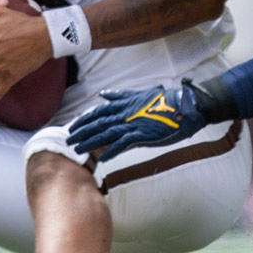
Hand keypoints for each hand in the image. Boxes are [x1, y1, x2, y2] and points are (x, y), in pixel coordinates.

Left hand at [67, 84, 204, 160]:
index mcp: (124, 104)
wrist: (184, 107)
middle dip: (81, 132)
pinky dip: (113, 150)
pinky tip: (103, 158)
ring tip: (78, 150)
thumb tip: (103, 94)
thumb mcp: (139, 94)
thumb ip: (120, 96)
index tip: (71, 127)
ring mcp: (133, 124)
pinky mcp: (143, 134)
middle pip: (97, 123)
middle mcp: (125, 114)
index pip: (97, 112)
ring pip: (106, 133)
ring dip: (90, 142)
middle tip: (68, 141)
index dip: (83, 120)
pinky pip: (124, 143)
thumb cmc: (164, 102)